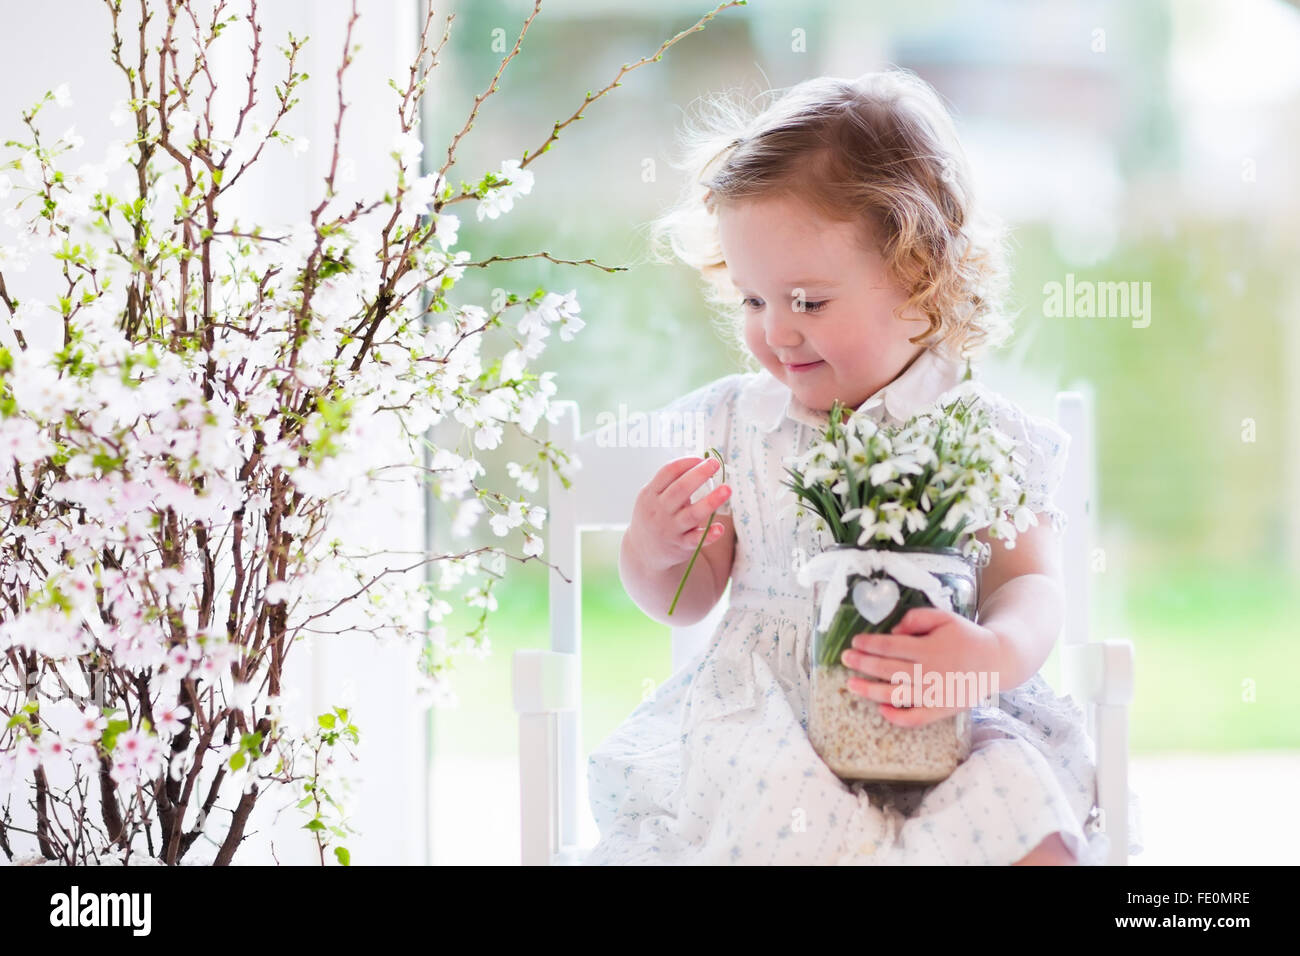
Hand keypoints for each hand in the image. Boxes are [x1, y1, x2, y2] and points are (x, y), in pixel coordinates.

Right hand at [625, 455, 730, 574]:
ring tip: (727, 489)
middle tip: (715, 463)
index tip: (702, 458)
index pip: (668, 472)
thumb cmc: (654, 516)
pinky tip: (720, 528)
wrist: (642, 551)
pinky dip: (708, 534)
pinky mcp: (681, 545)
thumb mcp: (652, 497)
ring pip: (692, 514)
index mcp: (651, 494)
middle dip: (699, 474)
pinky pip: (696, 540)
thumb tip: (700, 463)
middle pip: (680, 490)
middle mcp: (659, 511)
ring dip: (711, 501)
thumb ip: (671, 483)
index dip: (686, 463)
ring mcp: (670, 529)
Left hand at [838, 606, 1003, 726]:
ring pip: (896, 695)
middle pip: (888, 669)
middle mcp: (931, 672)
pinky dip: (897, 717)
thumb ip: (917, 619)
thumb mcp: (944, 618)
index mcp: (930, 648)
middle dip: (863, 664)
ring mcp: (935, 694)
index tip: (854, 643)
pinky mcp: (942, 710)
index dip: (869, 645)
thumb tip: (892, 632)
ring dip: (870, 690)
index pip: (890, 647)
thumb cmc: (966, 637)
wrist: (996, 661)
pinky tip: (881, 709)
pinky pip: (916, 718)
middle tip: (845, 659)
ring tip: (851, 685)